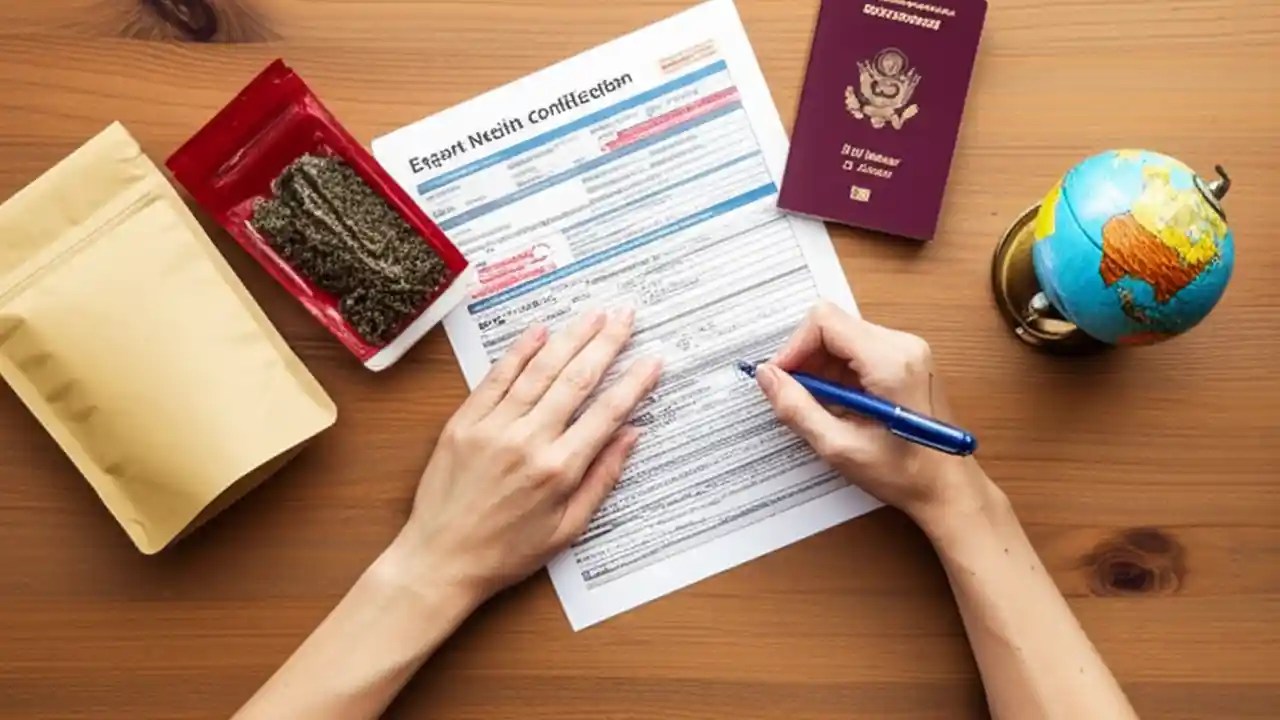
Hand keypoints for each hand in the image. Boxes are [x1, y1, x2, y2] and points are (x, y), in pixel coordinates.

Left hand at [397, 308, 661, 602]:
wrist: (440, 560)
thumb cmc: (506, 552)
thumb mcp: (567, 529)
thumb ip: (602, 478)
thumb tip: (631, 435)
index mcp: (559, 470)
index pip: (606, 413)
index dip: (633, 382)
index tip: (652, 360)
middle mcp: (528, 441)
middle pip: (576, 380)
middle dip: (605, 343)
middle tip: (625, 315)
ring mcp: (493, 428)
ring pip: (539, 371)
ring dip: (569, 337)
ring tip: (592, 313)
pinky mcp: (463, 423)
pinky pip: (496, 378)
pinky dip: (519, 352)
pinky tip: (539, 330)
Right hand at [755, 303, 985, 530]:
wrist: (950, 488)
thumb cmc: (905, 473)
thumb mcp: (840, 447)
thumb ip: (797, 408)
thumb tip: (766, 377)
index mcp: (890, 361)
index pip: (825, 321)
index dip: (793, 346)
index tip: (779, 379)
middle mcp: (903, 345)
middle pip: (833, 325)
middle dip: (805, 357)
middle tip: (794, 395)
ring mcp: (908, 350)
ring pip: (843, 336)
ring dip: (821, 366)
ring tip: (818, 405)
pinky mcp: (907, 360)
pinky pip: (859, 350)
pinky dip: (838, 372)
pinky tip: (838, 404)